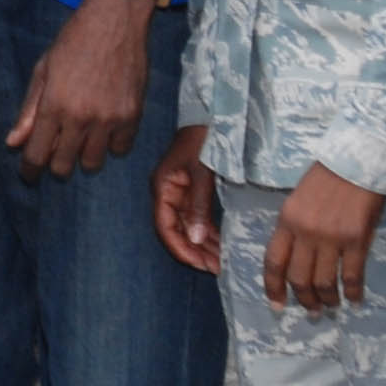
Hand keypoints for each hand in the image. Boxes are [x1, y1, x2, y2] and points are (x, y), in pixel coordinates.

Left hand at [6, 0, 151, 178]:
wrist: (116, 20)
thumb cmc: (73, 41)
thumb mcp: (43, 71)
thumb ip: (29, 110)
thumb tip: (13, 142)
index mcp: (54, 106)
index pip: (37, 154)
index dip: (30, 170)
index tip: (28, 174)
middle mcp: (82, 118)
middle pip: (64, 165)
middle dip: (54, 164)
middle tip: (54, 152)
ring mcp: (110, 119)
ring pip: (92, 163)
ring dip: (82, 157)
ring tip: (79, 140)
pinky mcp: (133, 116)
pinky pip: (120, 149)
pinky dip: (110, 145)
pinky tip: (104, 130)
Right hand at [151, 126, 220, 272]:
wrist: (212, 116)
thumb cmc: (205, 140)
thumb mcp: (203, 173)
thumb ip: (199, 206)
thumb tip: (197, 239)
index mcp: (163, 188)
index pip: (166, 227)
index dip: (181, 249)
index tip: (201, 265)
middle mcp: (167, 194)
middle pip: (176, 231)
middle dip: (195, 252)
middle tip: (217, 269)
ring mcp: (178, 193)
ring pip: (187, 227)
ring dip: (202, 245)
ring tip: (222, 262)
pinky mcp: (191, 190)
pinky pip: (196, 217)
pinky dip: (208, 232)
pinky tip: (221, 244)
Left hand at [267, 162, 385, 313]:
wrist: (357, 161)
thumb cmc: (327, 178)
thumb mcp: (298, 199)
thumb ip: (293, 228)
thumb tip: (294, 260)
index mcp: (286, 220)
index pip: (273, 262)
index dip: (273, 288)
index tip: (277, 306)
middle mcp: (305, 232)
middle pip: (298, 278)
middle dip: (304, 300)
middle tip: (312, 311)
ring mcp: (331, 237)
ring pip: (324, 282)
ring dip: (327, 300)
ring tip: (331, 307)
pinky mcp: (357, 240)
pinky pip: (352, 276)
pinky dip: (353, 293)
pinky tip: (355, 300)